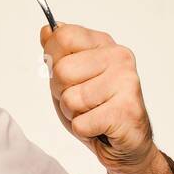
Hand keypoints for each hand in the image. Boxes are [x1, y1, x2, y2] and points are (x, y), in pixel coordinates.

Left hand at [39, 22, 157, 173]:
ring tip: (93, 114)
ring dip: (74, 114)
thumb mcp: (70, 78)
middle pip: (61, 70)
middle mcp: (119, 57)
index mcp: (103, 44)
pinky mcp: (126, 111)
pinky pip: (81, 123)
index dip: (53, 60)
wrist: (126, 145)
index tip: (69, 75)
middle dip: (62, 93)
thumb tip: (47, 29)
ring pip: (70, 99)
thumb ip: (58, 54)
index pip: (63, 36)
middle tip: (83, 102)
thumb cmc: (96, 109)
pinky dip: (84, 131)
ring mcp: (126, 82)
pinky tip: (101, 127)